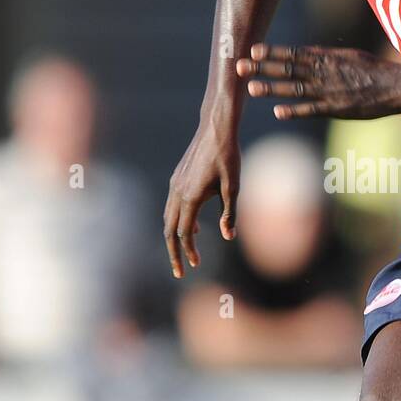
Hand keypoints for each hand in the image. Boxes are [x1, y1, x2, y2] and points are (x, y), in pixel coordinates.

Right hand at [164, 110, 239, 278]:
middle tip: (180, 272)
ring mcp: (175, 184)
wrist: (216, 128)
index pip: (183, 233)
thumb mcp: (233, 186)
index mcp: (190, 197)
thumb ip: (229, 213)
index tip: (195, 266)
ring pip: (168, 218)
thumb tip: (227, 237)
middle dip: (174, 253)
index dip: (188, 251)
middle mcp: (177, 192)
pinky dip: (178, 221)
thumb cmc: (228, 156)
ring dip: (175, 238)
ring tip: (187, 253)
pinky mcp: (177, 178)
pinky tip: (192, 227)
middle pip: (169, 230)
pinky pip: (172, 206)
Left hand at [236, 43, 400, 119]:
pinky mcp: (337, 109)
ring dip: (272, 88)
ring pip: (295, 88)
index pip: (293, 54)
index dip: (272, 52)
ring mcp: (329, 91)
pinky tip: (278, 112)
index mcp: (326, 59)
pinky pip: (312, 110)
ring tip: (251, 87)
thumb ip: (324, 56)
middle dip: (262, 67)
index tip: (253, 50)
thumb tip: (303, 53)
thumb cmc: (373, 70)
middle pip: (287, 69)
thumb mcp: (348, 56)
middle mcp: (324, 73)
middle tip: (239, 65)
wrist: (396, 86)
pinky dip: (295, 110)